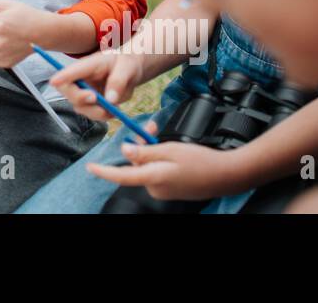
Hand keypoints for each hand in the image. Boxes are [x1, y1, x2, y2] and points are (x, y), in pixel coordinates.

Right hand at [49, 47, 147, 120]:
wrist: (130, 70)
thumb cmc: (127, 63)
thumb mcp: (127, 68)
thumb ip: (118, 81)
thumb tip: (110, 100)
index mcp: (89, 64)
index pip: (72, 70)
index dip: (61, 77)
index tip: (54, 82)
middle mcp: (81, 78)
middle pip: (67, 90)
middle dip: (79, 98)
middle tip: (95, 98)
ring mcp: (83, 90)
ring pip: (78, 106)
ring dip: (95, 112)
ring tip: (114, 109)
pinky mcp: (89, 102)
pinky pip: (89, 113)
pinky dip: (101, 116)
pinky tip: (113, 111)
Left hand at [85, 121, 243, 200]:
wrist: (227, 175)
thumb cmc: (202, 161)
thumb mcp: (170, 150)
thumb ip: (145, 151)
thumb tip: (125, 151)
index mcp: (154, 178)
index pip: (122, 175)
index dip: (104, 171)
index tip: (90, 167)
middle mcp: (156, 187)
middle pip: (137, 164)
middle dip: (140, 144)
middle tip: (151, 127)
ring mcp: (164, 190)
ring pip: (148, 166)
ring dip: (151, 149)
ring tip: (161, 134)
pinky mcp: (171, 189)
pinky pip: (158, 171)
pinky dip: (159, 159)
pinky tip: (171, 150)